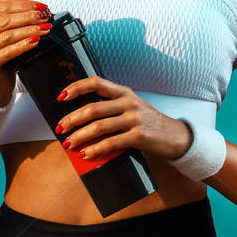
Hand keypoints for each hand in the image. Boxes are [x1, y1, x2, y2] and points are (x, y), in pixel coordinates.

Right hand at [0, 0, 52, 103]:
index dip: (24, 6)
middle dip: (28, 17)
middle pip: (4, 21)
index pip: (1, 8)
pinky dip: (23, 46)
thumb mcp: (4, 32)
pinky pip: (7, 53)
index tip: (41, 7)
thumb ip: (13, 18)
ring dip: (29, 31)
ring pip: (7, 36)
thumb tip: (37, 9)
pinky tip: (34, 42)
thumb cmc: (2, 53)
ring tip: (44, 29)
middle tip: (45, 17)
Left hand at [51, 76, 192, 161]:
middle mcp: (128, 102)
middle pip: (93, 108)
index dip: (77, 87)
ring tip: (68, 143)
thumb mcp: (131, 108)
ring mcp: (135, 119)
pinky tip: (86, 154)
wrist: (175, 136)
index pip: (96, 83)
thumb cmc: (147, 123)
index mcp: (124, 92)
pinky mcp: (139, 136)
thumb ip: (110, 109)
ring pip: (99, 126)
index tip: (61, 96)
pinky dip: (95, 149)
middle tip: (60, 128)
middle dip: (72, 119)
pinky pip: (111, 142)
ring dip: (79, 136)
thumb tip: (79, 119)